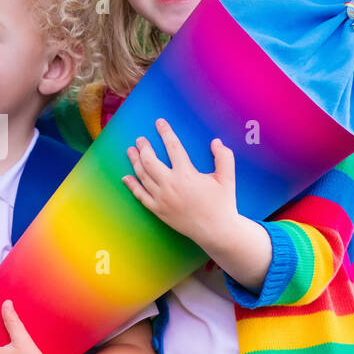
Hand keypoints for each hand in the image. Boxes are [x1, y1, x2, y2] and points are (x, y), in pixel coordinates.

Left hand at [122, 119, 240, 250]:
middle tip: (140, 139)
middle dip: (143, 147)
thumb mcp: (227, 178)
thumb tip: (215, 142)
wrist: (216, 231)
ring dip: (135, 162)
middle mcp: (170, 185)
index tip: (159, 123)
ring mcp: (162, 199)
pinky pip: (140, 196)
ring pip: (143, 176)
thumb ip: (224, 157)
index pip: (173, 147)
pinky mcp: (158, 210)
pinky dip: (132, 186)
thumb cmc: (223, 203)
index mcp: (186, 174)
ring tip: (131, 151)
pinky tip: (126, 177)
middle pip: (150, 161)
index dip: (165, 132)